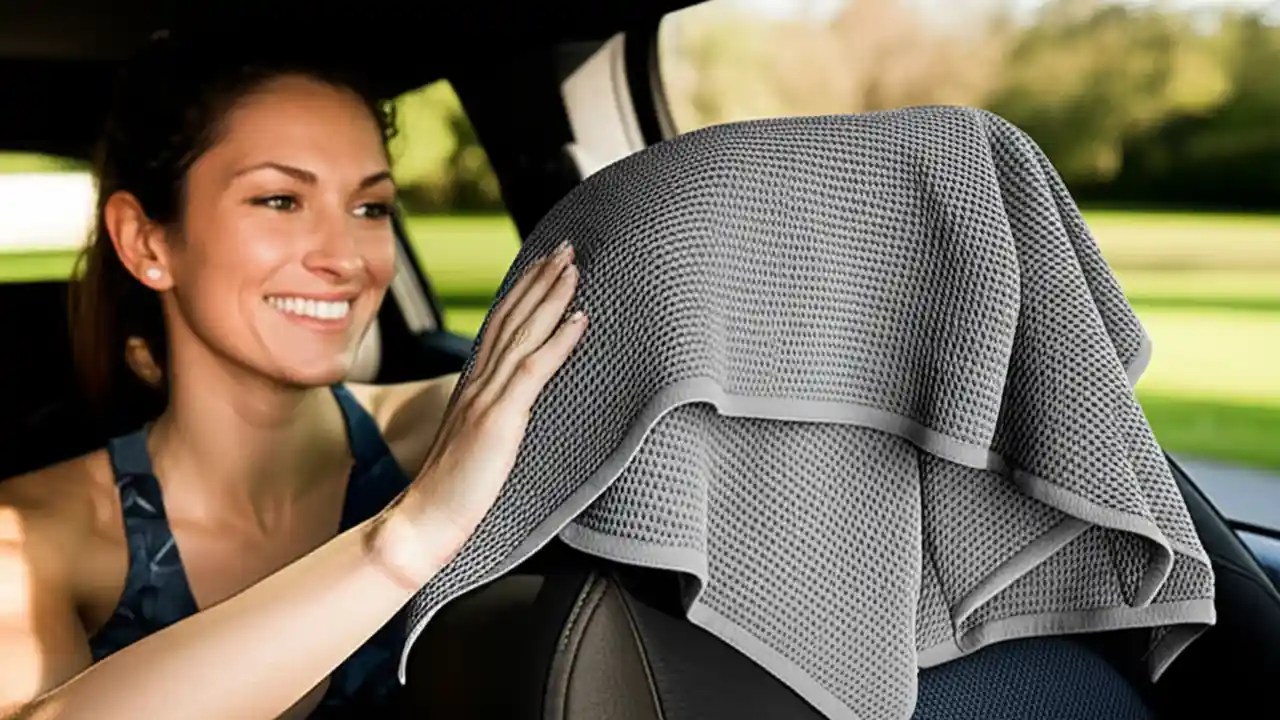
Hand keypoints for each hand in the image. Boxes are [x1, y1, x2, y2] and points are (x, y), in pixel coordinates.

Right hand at [368, 242, 586, 580]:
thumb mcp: (476, 442)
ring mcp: (488, 398)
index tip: (547, 264)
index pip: (501, 324)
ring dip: (552, 297)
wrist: (421, 523)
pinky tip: (580, 320)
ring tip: (575, 267)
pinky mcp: (499, 419)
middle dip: (541, 279)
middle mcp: (479, 383)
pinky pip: (534, 370)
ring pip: (524, 333)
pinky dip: (559, 341)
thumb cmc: (452, 492)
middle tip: (567, 247)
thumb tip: (519, 407)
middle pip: (513, 317)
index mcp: (473, 386)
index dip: (526, 290)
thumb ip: (494, 416)